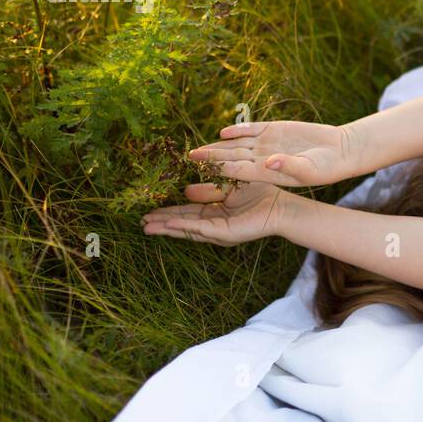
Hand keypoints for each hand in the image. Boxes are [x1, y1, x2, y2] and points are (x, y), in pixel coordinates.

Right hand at [141, 181, 292, 245]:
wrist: (281, 207)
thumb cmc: (260, 194)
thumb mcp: (227, 188)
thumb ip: (207, 190)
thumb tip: (184, 190)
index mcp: (216, 212)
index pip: (188, 212)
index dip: (169, 211)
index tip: (150, 210)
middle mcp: (214, 223)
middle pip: (183, 222)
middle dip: (162, 221)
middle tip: (141, 221)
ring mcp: (218, 230)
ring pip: (188, 228)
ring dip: (167, 227)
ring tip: (146, 227)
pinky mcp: (225, 233)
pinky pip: (200, 228)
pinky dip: (183, 226)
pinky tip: (168, 225)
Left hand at [188, 120, 352, 186]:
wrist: (340, 151)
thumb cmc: (327, 166)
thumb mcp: (309, 169)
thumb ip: (288, 166)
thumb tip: (269, 162)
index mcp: (269, 172)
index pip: (238, 170)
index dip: (219, 169)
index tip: (202, 170)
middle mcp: (264, 158)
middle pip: (232, 157)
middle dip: (210, 158)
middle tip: (189, 157)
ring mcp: (268, 143)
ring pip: (237, 144)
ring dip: (218, 146)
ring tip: (198, 149)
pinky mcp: (275, 129)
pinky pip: (252, 129)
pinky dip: (238, 129)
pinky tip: (223, 132)